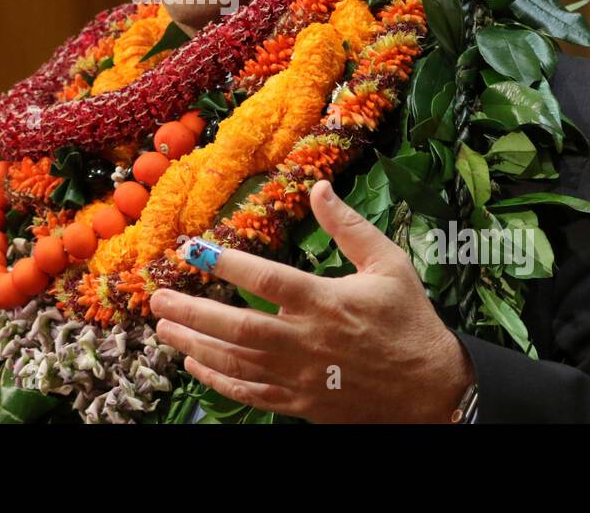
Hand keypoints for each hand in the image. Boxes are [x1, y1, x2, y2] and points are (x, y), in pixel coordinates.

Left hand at [150, 179, 474, 422]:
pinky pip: (249, 392)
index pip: (266, 280)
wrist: (431, 390)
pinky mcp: (299, 402)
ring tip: (163, 326)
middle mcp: (306, 340)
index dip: (227, 262)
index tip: (193, 247)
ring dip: (195, 344)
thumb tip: (319, 186)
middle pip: (237, 327)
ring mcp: (300, 376)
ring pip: (236, 362)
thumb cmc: (409, 321)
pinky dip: (217, 380)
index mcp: (326, 302)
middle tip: (157, 296)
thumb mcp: (389, 263)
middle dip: (192, 311)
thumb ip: (348, 226)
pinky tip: (194, 363)